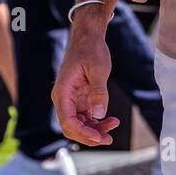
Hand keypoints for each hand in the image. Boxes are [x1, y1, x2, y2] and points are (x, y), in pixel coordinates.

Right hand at [52, 15, 122, 145]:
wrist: (88, 36)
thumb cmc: (90, 49)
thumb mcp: (98, 69)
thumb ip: (98, 92)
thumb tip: (99, 114)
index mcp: (63, 92)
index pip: (68, 121)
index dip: (82, 133)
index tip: (99, 137)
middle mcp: (64, 98)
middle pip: (72, 127)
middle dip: (89, 135)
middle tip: (109, 138)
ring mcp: (72, 99)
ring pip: (80, 123)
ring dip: (95, 130)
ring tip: (112, 128)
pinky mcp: (80, 98)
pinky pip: (85, 116)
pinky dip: (96, 121)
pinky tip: (110, 120)